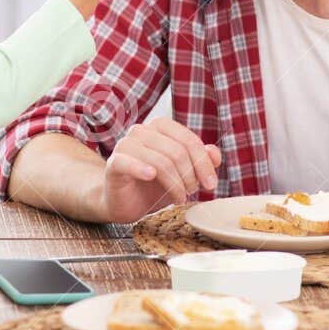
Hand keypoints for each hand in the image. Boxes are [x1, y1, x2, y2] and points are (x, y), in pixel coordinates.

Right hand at [100, 117, 222, 222]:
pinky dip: (141, 169)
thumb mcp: (183, 174)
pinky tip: (150, 176)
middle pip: (177, 151)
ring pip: (160, 160)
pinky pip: (128, 162)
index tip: (211, 184)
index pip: (189, 140)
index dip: (203, 163)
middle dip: (190, 176)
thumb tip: (214, 153)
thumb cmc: (154, 185)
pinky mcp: (114, 163)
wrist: (125, 202)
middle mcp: (142, 130)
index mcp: (160, 127)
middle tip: (191, 192)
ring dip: (174, 184)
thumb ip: (200, 161)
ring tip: (178, 198)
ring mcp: (125, 144)